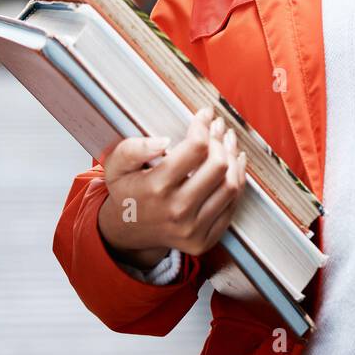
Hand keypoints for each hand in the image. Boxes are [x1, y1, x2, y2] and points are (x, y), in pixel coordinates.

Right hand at [96, 106, 247, 265]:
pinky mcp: (204, 240)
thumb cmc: (127, 192)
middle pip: (218, 165)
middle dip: (221, 139)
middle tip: (219, 126)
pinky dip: (237, 180)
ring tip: (229, 141)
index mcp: (155, 188)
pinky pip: (232, 206)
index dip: (204, 126)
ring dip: (233, 157)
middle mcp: (177, 211)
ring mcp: (192, 229)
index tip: (205, 114)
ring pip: (231, 185)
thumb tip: (164, 141)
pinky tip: (234, 164)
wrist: (126, 233)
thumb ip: (134, 149)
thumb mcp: (117, 167)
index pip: (195, 148)